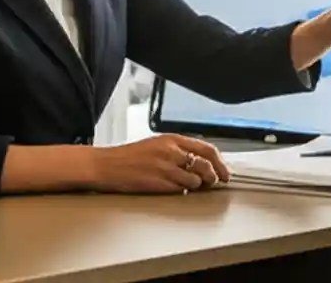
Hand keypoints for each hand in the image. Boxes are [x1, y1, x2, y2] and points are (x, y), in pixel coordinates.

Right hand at [89, 134, 226, 193]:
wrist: (106, 165)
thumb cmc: (129, 157)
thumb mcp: (157, 144)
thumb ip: (179, 150)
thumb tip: (202, 162)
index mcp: (172, 139)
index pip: (207, 148)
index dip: (220, 162)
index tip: (224, 172)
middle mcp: (171, 151)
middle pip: (206, 165)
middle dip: (213, 177)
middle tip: (213, 183)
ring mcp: (165, 168)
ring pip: (195, 181)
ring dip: (197, 186)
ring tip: (190, 186)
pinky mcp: (158, 183)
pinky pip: (180, 191)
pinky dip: (182, 192)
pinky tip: (176, 190)